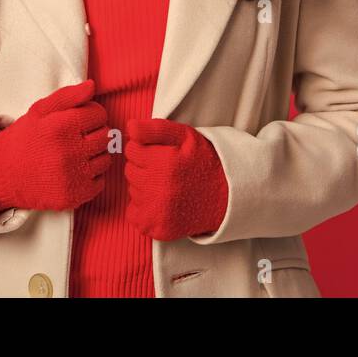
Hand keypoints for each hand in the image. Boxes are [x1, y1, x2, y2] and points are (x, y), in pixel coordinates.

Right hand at [0, 78, 111, 212]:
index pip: (99, 114)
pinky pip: (100, 182)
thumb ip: (68, 96)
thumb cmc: (24, 138)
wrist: (2, 174)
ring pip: (106, 159)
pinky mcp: (74, 196)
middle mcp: (69, 151)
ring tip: (74, 155)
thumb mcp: (40, 110)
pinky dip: (91, 177)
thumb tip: (92, 85)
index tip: (78, 121)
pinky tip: (74, 172)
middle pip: (106, 136)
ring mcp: (72, 176)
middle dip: (94, 133)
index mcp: (61, 126)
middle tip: (76, 138)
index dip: (91, 114)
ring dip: (94, 156)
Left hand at [123, 118, 228, 241]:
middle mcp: (159, 189)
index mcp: (164, 164)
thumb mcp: (185, 136)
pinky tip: (160, 202)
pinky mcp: (158, 229)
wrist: (227, 196)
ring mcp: (158, 212)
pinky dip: (142, 209)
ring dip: (144, 187)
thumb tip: (130, 127)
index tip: (160, 153)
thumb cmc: (203, 162)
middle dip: (144, 167)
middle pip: (130, 171)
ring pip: (132, 191)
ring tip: (167, 186)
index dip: (144, 148)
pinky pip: (133, 215)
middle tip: (165, 170)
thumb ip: (156, 128)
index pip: (131, 150)